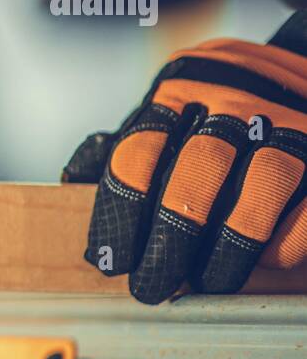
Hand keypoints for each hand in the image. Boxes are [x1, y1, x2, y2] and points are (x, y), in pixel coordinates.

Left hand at [64, 37, 306, 301]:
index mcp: (177, 95)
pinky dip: (283, 239)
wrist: (293, 72)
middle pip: (196, 172)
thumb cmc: (209, 112)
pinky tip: (260, 261)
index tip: (111, 261)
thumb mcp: (162, 112)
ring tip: (206, 283)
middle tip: (151, 285)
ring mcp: (289, 125)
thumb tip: (73, 183)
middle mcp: (233, 104)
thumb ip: (123, 147)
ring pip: (261, 184)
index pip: (139, 154)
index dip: (120, 214)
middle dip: (169, 240)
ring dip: (228, 246)